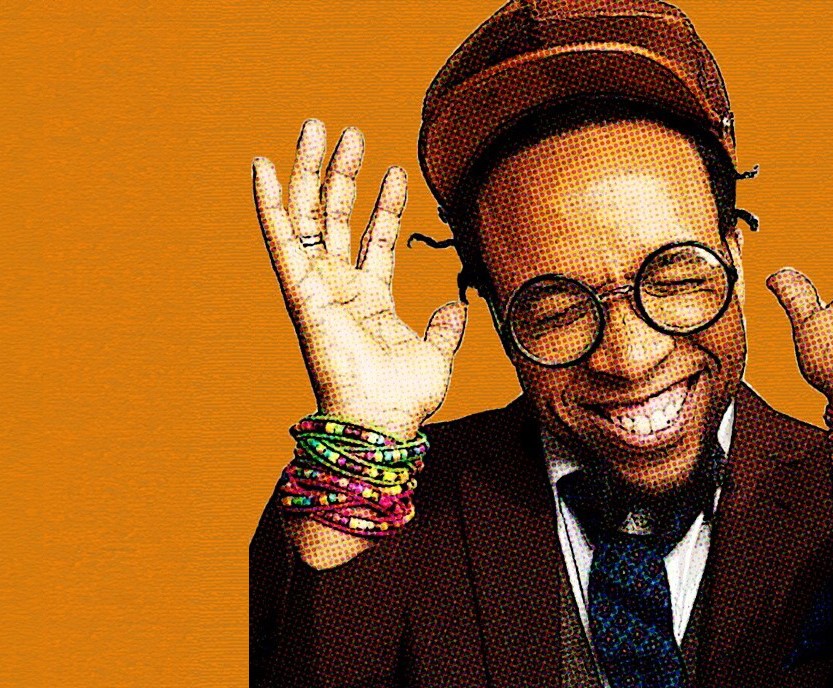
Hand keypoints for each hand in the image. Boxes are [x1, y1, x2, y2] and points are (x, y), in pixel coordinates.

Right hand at [253, 120, 465, 438]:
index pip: (376, 240)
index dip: (385, 205)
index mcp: (369, 301)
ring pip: (308, 217)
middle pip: (336, 218)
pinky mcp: (301, 291)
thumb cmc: (403, 400)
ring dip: (310, 171)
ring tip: (315, 127)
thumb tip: (456, 307)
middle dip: (342, 174)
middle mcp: (339, 289)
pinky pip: (281, 240)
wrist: (381, 422)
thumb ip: (445, 328)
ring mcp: (317, 287)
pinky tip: (262, 166)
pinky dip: (268, 203)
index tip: (395, 172)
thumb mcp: (436, 356)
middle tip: (349, 133)